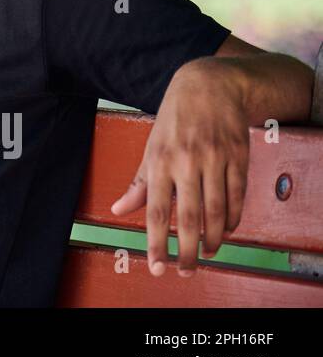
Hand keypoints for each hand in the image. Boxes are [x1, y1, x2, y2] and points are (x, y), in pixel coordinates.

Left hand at [109, 60, 249, 276]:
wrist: (210, 85)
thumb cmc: (174, 118)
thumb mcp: (150, 146)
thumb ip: (139, 183)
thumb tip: (117, 210)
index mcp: (159, 160)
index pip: (154, 210)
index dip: (155, 242)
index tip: (156, 266)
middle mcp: (187, 162)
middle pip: (188, 217)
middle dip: (186, 250)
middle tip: (184, 271)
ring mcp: (215, 160)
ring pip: (217, 212)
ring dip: (212, 239)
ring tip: (205, 254)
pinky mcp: (238, 158)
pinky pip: (238, 197)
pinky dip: (233, 219)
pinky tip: (226, 231)